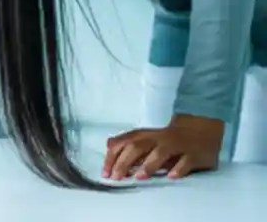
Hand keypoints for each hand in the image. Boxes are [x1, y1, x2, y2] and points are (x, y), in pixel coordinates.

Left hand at [102, 114, 224, 180]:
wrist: (201, 130)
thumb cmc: (168, 138)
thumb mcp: (147, 138)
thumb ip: (128, 143)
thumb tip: (108, 147)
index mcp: (145, 136)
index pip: (123, 143)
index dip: (112, 157)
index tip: (105, 173)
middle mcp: (159, 139)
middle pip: (138, 147)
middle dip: (125, 162)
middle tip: (117, 177)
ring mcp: (177, 145)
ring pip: (161, 152)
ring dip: (149, 164)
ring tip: (138, 177)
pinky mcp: (195, 154)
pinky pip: (186, 161)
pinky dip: (178, 169)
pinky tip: (171, 177)